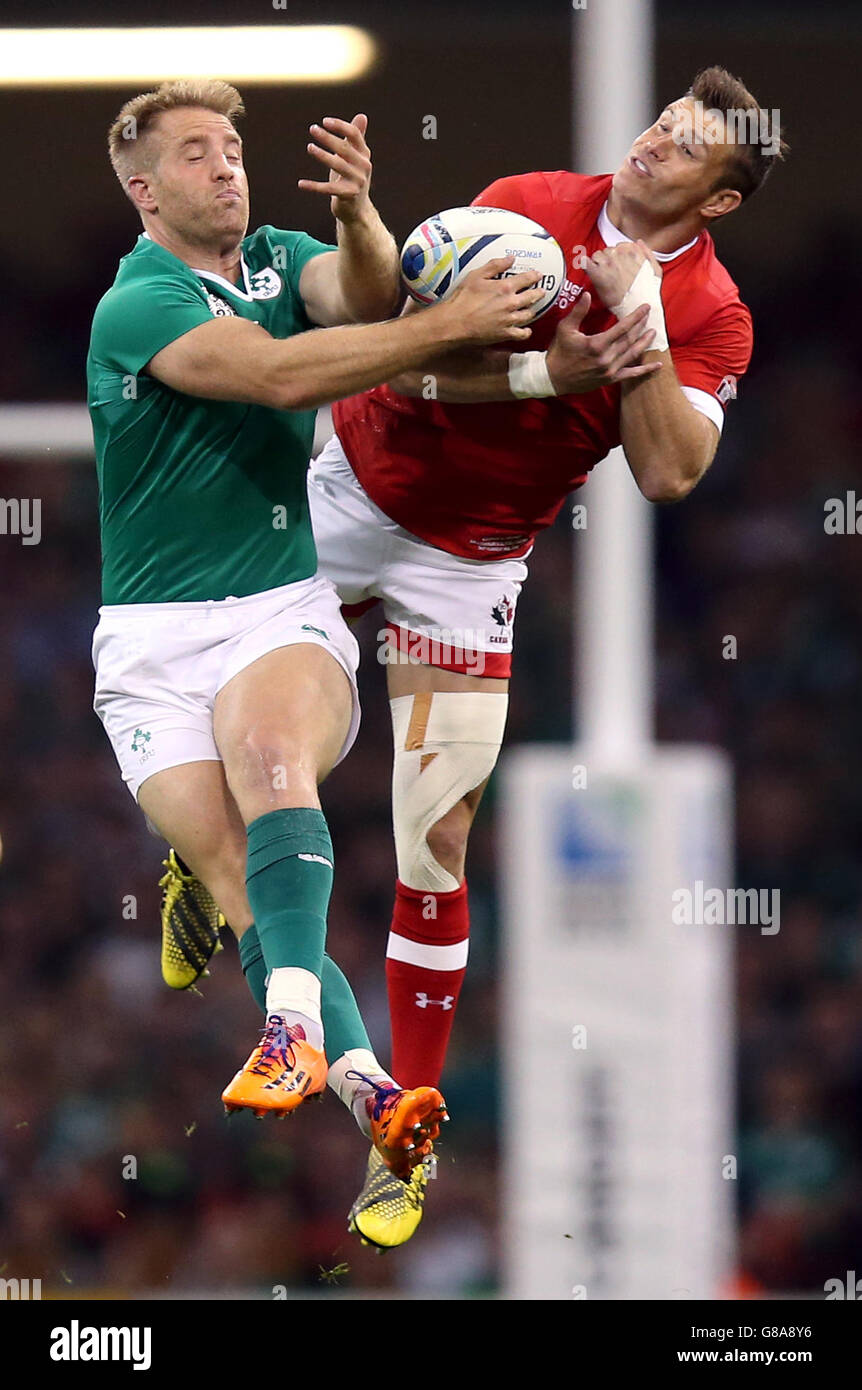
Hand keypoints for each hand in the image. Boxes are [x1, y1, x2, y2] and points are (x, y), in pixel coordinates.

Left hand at [298, 113, 373, 223]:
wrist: (357, 209)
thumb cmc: (351, 178)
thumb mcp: (354, 157)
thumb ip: (356, 138)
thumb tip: (362, 116)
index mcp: (364, 154)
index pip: (354, 135)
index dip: (340, 126)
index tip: (325, 121)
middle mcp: (364, 167)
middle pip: (344, 148)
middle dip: (327, 138)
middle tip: (313, 129)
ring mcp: (357, 181)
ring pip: (337, 165)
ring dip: (322, 155)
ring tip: (309, 147)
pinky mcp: (348, 195)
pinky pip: (328, 189)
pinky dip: (313, 186)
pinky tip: (301, 184)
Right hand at [437, 256, 545, 344]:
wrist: (455, 322)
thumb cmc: (463, 299)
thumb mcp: (476, 275)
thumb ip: (495, 265)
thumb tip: (510, 259)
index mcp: (505, 287)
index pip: (527, 279)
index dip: (534, 276)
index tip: (538, 275)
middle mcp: (511, 303)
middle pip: (532, 297)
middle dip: (538, 293)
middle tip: (541, 291)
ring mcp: (509, 319)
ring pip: (529, 314)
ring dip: (532, 310)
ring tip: (532, 308)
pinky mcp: (505, 333)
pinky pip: (522, 334)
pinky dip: (526, 331)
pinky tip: (526, 329)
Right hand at [546, 292, 661, 393]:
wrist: (553, 378)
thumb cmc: (558, 352)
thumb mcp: (565, 329)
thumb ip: (578, 312)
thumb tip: (588, 295)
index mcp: (597, 344)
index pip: (622, 327)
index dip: (636, 316)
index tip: (646, 307)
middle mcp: (606, 358)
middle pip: (630, 339)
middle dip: (641, 326)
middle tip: (650, 315)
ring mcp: (609, 370)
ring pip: (632, 354)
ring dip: (644, 343)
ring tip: (653, 332)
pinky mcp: (609, 379)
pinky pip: (630, 374)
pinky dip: (644, 370)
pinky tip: (657, 365)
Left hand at [586, 240, 661, 309]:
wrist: (637, 307)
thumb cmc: (647, 292)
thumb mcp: (655, 270)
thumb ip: (647, 253)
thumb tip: (638, 241)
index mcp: (631, 250)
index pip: (619, 246)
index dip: (618, 258)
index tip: (619, 268)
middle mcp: (618, 254)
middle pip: (607, 251)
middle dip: (608, 261)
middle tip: (612, 275)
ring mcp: (607, 263)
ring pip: (596, 256)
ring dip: (598, 264)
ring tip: (604, 277)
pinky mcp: (597, 274)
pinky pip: (584, 262)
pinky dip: (585, 265)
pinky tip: (590, 271)